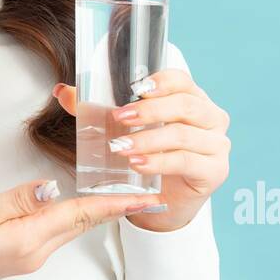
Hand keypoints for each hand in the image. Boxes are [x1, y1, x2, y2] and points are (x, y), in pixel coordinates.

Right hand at [0, 178, 162, 279]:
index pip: (80, 215)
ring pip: (70, 225)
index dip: (114, 203)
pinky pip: (55, 230)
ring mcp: (28, 256)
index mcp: (26, 241)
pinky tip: (80, 203)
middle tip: (144, 187)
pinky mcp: (19, 253)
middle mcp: (34, 252)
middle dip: (115, 205)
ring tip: (121, 191)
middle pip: (82, 221)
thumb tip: (50, 186)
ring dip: (96, 209)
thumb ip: (17, 198)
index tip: (145, 197)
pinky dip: (74, 214)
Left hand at [53, 69, 230, 232]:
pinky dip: (160, 162)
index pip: (181, 80)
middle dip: (150, 111)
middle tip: (119, 119)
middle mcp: (210, 117)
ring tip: (121, 147)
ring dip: (149, 139)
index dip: (160, 81)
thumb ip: (93, 109)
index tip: (134, 90)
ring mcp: (217, 144)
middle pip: (186, 104)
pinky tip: (139, 164)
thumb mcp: (120, 129)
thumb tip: (62, 91)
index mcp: (192, 98)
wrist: (162, 199)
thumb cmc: (148, 155)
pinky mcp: (214, 171)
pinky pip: (187, 161)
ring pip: (184, 134)